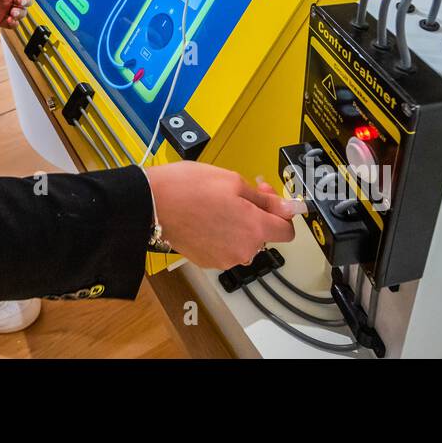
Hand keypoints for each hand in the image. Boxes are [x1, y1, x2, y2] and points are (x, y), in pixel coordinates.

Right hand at [143, 163, 303, 270]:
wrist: (152, 203)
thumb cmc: (188, 188)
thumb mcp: (233, 181)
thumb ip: (265, 199)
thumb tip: (288, 208)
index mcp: (255, 229)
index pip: (288, 231)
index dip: (281, 212)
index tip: (271, 200)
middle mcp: (243, 250)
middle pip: (264, 235)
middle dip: (256, 214)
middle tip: (239, 194)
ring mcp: (225, 259)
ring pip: (243, 242)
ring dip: (237, 225)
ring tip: (217, 204)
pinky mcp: (208, 261)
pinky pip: (225, 248)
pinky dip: (221, 234)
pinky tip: (206, 217)